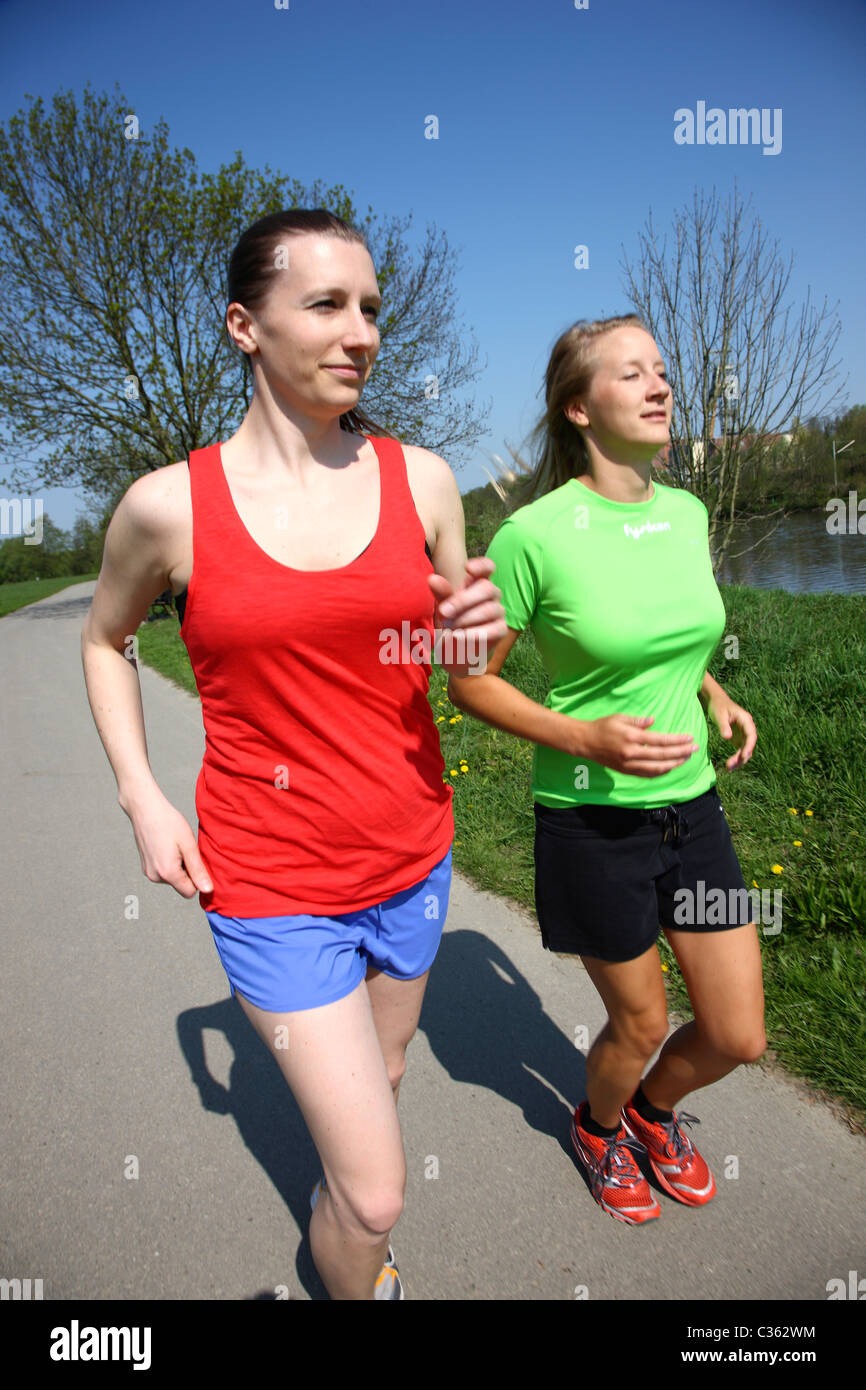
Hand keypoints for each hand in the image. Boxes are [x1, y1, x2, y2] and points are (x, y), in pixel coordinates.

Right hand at [121, 786, 213, 897]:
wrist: (145, 809)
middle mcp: (155, 877)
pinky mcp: (145, 866)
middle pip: (181, 885)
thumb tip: (207, 889)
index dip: (197, 879)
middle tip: (185, 849)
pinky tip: (168, 846)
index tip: (197, 861)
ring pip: (173, 878)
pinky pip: (163, 872)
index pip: (190, 892)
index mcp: (168, 873)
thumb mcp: (189, 845)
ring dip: (179, 866)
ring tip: (175, 846)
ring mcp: (148, 872)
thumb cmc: (168, 822)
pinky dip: (169, 863)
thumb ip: (198, 870)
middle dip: (187, 871)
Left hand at [428, 557, 507, 675]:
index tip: (467, 567)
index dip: (481, 565)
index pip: (487, 567)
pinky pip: (493, 629)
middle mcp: (492, 594)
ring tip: (448, 629)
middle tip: (443, 613)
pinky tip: (460, 637)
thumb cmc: (450, 622)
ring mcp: (498, 611)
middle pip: (487, 588)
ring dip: (465, 619)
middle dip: (463, 600)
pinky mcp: (501, 630)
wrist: (456, 650)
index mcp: (477, 582)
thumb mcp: (443, 606)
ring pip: (487, 609)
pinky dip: (474, 634)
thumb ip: (441, 593)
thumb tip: (432, 579)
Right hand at [580, 715, 698, 777]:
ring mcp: (629, 764)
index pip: (660, 740)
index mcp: (632, 737)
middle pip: (662, 755)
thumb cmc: (603, 726)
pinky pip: (647, 774)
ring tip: (686, 758)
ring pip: (657, 768)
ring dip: (674, 764)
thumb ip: (638, 721)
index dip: (677, 740)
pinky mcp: (626, 771)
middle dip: (681, 752)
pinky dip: (661, 772)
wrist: (585, 742)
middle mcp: (632, 753)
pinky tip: (670, 767)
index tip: (690, 738)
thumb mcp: (620, 718)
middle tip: (695, 749)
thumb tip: (654, 721)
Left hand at [706, 693, 756, 769]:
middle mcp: (747, 728)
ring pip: (745, 750)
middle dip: (742, 756)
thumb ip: (724, 726)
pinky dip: (736, 758)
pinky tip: (729, 765)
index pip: (751, 735)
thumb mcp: (719, 715)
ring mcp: (744, 734)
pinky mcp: (739, 739)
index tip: (744, 755)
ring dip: (739, 760)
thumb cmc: (718, 706)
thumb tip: (727, 738)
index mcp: (746, 720)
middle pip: (749, 745)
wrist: (717, 702)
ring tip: (728, 768)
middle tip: (730, 765)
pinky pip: (740, 751)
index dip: (749, 746)